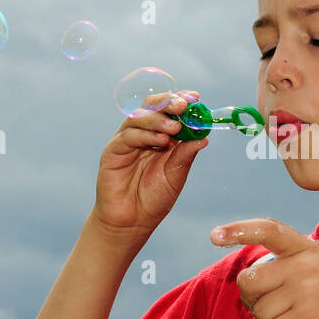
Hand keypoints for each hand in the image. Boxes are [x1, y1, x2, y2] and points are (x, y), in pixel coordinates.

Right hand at [93, 90, 208, 237]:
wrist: (132, 221)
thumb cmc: (154, 198)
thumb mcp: (176, 175)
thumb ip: (186, 155)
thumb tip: (204, 137)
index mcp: (161, 136)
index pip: (169, 111)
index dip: (181, 101)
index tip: (196, 98)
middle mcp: (143, 134)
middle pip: (152, 107)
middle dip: (168, 102)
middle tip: (183, 105)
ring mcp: (127, 141)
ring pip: (139, 117)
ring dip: (158, 118)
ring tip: (174, 128)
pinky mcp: (113, 151)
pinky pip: (128, 136)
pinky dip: (145, 134)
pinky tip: (160, 141)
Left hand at [211, 218, 318, 318]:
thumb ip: (293, 270)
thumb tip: (253, 284)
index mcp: (307, 249)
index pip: (269, 230)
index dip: (240, 230)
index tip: (214, 236)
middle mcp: (303, 265)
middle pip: (250, 281)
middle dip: (252, 300)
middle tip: (268, 311)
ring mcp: (305, 290)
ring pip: (260, 311)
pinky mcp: (306, 316)